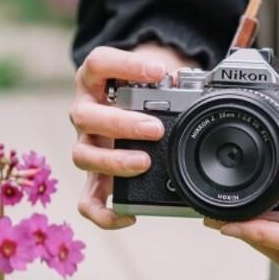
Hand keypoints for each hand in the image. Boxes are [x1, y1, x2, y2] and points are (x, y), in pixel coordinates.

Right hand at [70, 42, 190, 229]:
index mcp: (94, 80)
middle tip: (154, 128)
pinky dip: (103, 213)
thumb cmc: (139, 91)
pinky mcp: (93, 177)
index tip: (157, 71)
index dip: (125, 66)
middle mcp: (84, 112)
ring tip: (144, 162)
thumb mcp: (153, 79)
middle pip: (85, 116)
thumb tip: (196, 85)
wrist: (123, 108)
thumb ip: (171, 79)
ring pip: (82, 156)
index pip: (99, 63)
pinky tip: (128, 216)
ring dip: (113, 161)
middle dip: (121, 123)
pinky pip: (88, 201)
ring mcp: (86, 145)